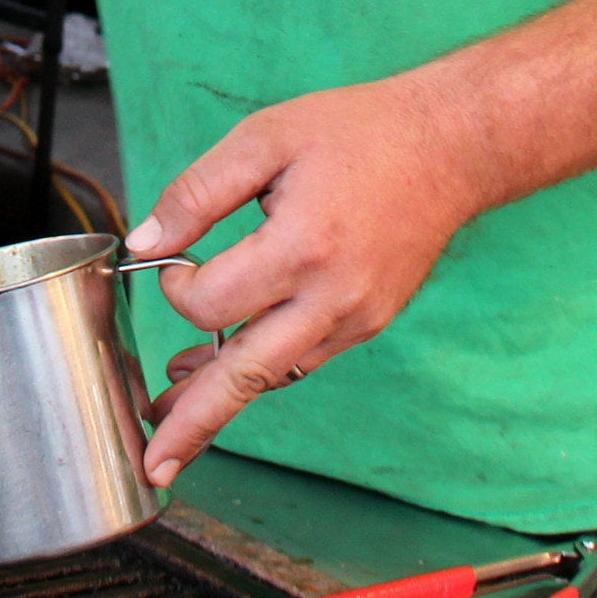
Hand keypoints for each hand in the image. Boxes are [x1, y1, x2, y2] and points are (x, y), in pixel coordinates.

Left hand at [122, 71, 497, 485]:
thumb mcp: (265, 139)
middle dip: (194, 424)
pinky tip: (227, 369)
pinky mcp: (369, 323)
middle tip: (152, 464)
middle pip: (246, 375)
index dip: (177, 288)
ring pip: (275, 375)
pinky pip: (303, 358)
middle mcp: (334, 298)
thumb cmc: (358, 133)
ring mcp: (357, 318)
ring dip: (222, 401)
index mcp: (303, 248)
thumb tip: (146, 244)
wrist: (450, 148)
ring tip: (174, 426)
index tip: (174, 263)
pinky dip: (263, 369)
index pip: (213, 303)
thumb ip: (197, 193)